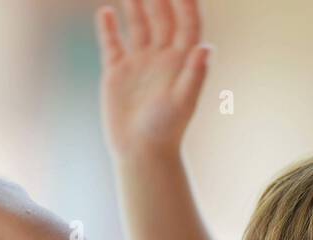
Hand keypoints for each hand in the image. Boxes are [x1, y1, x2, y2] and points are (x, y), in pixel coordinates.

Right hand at [96, 0, 210, 157]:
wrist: (141, 152)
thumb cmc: (166, 130)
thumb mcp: (183, 102)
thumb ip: (194, 74)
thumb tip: (206, 48)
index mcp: (182, 62)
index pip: (187, 23)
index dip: (186, 2)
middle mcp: (162, 58)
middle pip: (162, 17)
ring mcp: (139, 63)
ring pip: (138, 24)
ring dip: (135, 4)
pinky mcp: (118, 72)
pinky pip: (113, 44)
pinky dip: (109, 27)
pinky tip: (105, 12)